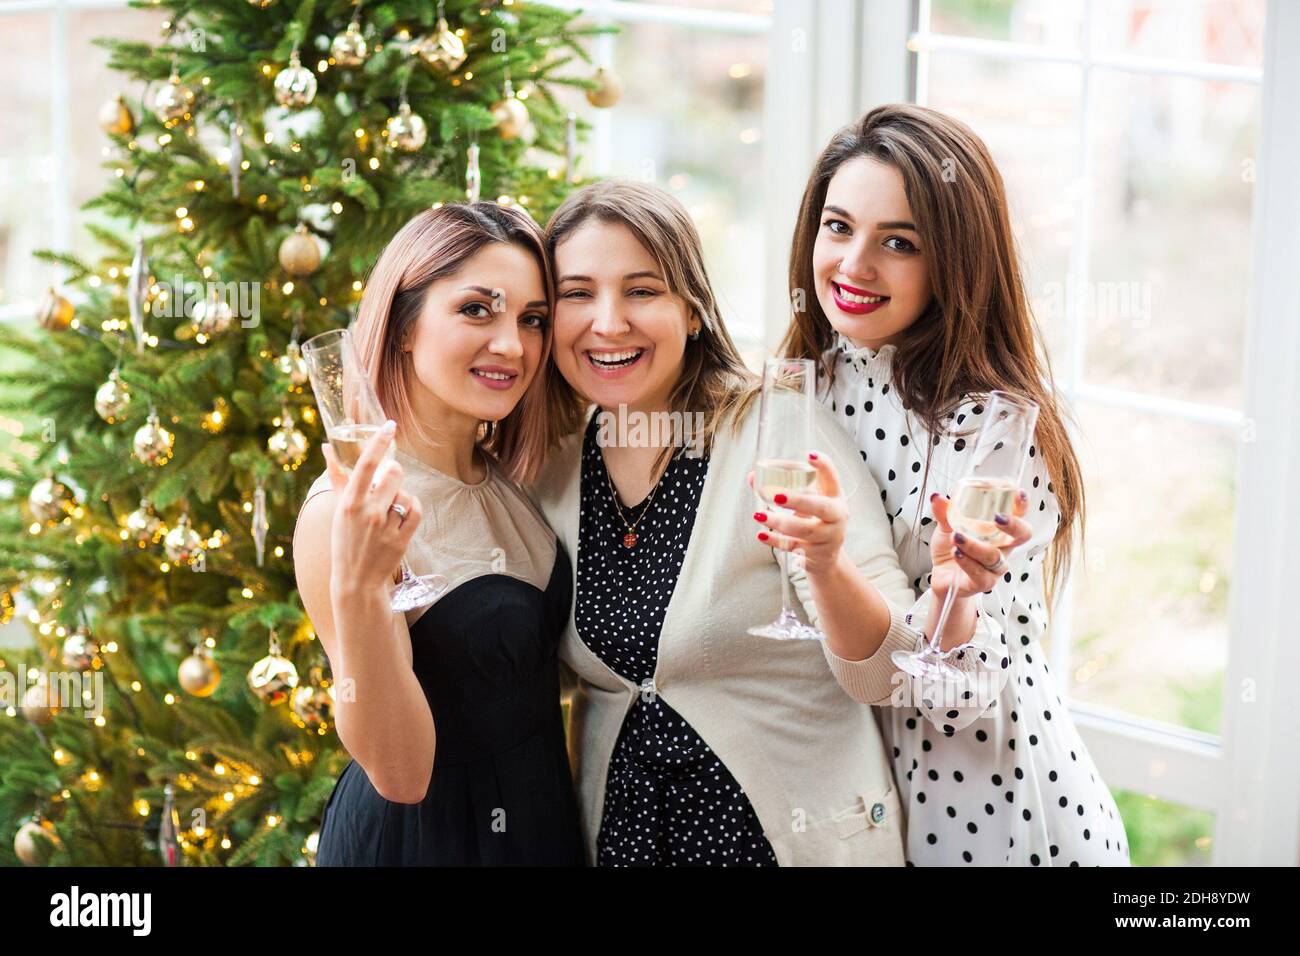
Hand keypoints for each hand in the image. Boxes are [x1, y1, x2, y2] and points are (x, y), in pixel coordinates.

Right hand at [321, 420, 421, 597]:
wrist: (356, 580)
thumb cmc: (345, 540)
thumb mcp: (338, 509)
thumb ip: (338, 478)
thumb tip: (326, 448)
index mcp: (349, 503)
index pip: (365, 465)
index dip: (379, 442)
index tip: (390, 426)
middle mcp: (367, 513)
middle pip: (395, 474)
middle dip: (394, 474)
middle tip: (387, 485)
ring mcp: (386, 527)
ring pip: (406, 493)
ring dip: (401, 497)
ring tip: (389, 511)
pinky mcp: (402, 539)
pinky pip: (416, 510)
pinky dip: (412, 510)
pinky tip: (401, 517)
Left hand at [749, 451, 846, 576]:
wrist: (827, 556)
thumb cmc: (815, 520)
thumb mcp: (807, 502)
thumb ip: (784, 488)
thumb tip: (752, 477)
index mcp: (835, 497)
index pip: (833, 478)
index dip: (824, 465)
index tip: (810, 455)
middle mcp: (836, 515)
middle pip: (822, 507)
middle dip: (799, 501)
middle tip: (777, 497)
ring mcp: (829, 536)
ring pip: (805, 530)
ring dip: (780, 522)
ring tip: (759, 515)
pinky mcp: (817, 553)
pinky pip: (795, 547)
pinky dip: (776, 541)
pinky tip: (761, 535)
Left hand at [928, 489, 1031, 601]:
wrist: (942, 576)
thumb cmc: (953, 547)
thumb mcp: (946, 526)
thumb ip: (944, 512)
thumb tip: (936, 497)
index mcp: (999, 531)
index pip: (1019, 516)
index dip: (1022, 506)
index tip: (1018, 493)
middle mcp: (1002, 548)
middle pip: (1022, 536)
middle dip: (1014, 525)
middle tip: (997, 517)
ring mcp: (995, 567)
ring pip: (994, 556)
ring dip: (975, 545)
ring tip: (956, 536)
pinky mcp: (983, 582)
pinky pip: (979, 573)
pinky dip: (966, 561)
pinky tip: (956, 552)